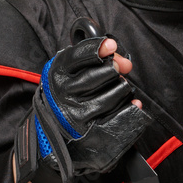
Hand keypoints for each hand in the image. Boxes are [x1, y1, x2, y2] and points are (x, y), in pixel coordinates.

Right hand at [14, 35, 149, 182]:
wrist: (51, 136)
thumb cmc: (65, 98)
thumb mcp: (68, 75)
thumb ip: (92, 60)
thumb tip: (124, 61)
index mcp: (58, 76)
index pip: (79, 55)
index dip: (98, 47)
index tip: (111, 46)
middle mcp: (65, 95)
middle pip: (104, 73)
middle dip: (115, 69)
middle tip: (117, 70)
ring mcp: (78, 115)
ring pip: (115, 93)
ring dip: (122, 88)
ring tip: (118, 88)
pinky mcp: (91, 134)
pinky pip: (121, 117)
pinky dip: (130, 108)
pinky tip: (132, 104)